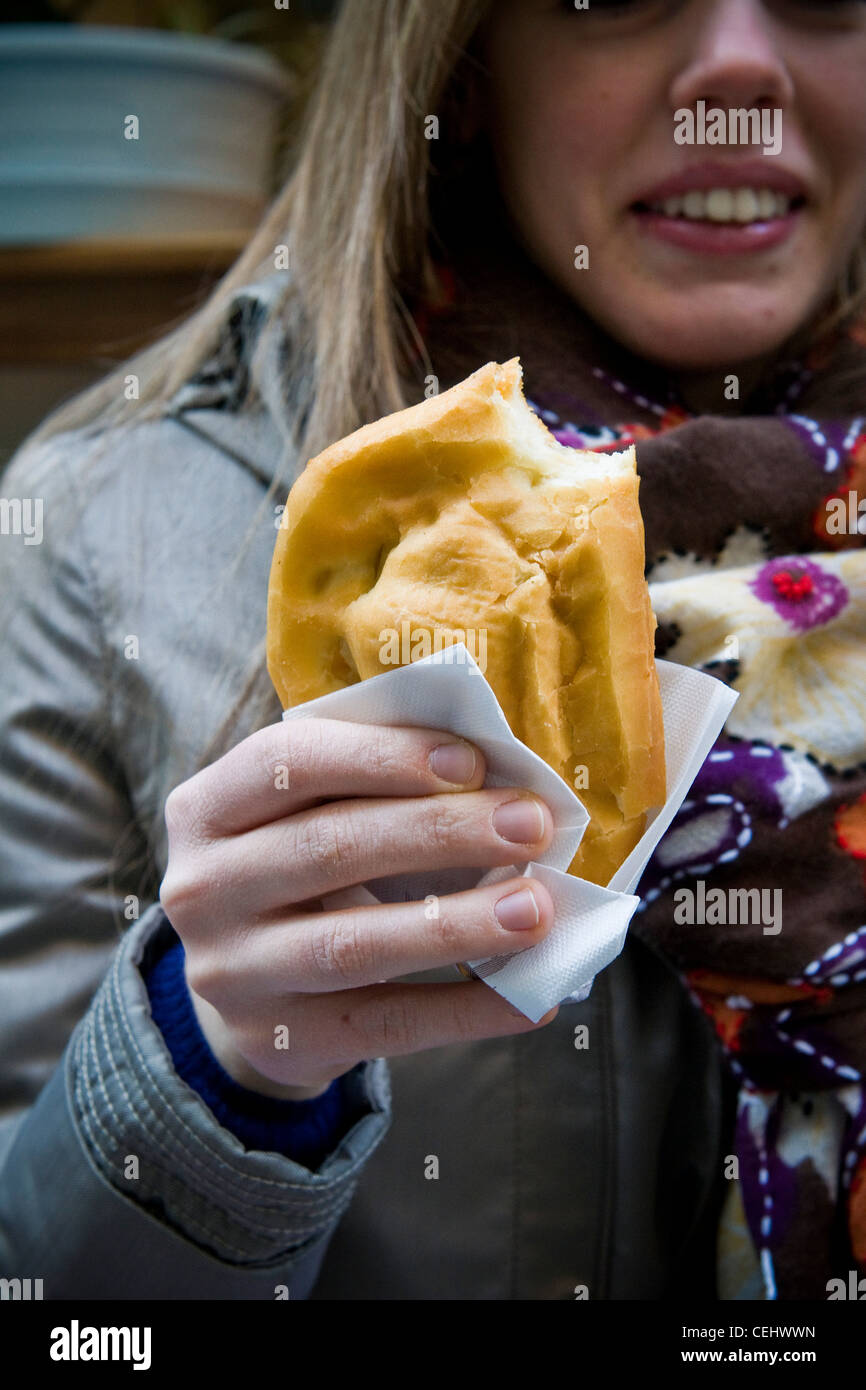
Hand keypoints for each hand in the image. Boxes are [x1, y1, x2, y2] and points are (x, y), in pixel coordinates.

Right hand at [159, 718, 556, 1099]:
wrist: (247, 985)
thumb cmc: (300, 867)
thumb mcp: (303, 812)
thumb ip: (371, 781)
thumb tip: (498, 777)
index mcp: (208, 807)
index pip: (290, 762)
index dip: (383, 757)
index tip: (473, 762)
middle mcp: (204, 888)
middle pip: (330, 846)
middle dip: (442, 831)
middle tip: (531, 826)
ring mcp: (233, 972)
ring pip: (355, 944)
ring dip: (457, 924)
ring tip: (536, 910)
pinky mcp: (278, 1040)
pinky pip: (387, 1026)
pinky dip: (466, 1011)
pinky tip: (530, 999)